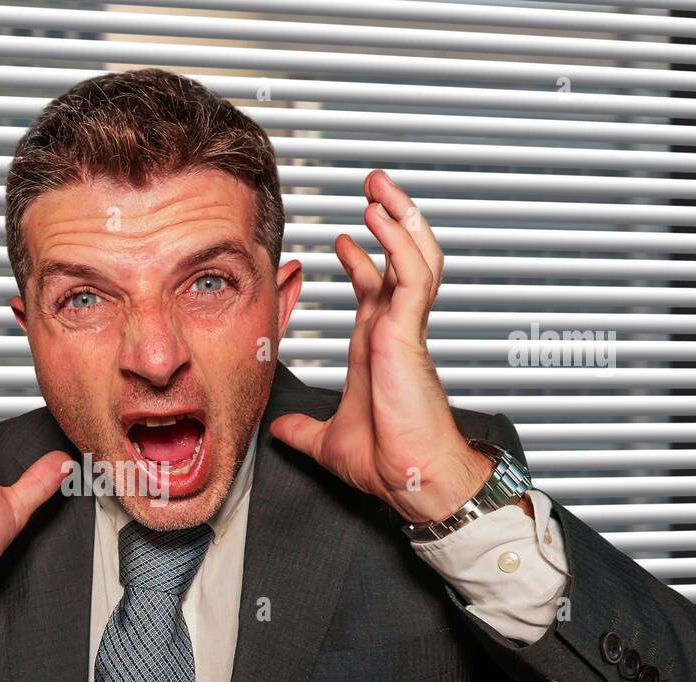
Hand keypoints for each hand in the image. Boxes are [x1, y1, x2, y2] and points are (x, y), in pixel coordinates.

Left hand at [270, 170, 491, 523]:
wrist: (412, 480)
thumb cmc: (388, 464)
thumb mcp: (327, 441)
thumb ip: (302, 430)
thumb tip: (281, 430)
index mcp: (377, 350)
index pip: (376, 290)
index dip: (364, 260)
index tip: (346, 238)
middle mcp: (393, 333)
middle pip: (401, 259)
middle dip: (389, 221)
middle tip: (373, 188)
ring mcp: (404, 330)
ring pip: (415, 256)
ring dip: (400, 217)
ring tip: (380, 186)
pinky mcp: (408, 333)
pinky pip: (412, 275)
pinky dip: (400, 242)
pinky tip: (384, 218)